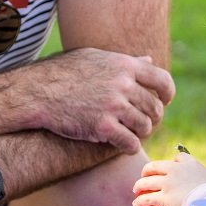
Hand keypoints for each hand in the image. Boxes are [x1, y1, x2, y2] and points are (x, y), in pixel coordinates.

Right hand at [23, 49, 174, 153]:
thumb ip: (124, 61)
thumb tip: (148, 60)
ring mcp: (114, 106)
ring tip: (132, 133)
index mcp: (124, 65)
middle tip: (143, 122)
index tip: (165, 101)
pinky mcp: (103, 127)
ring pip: (145, 126)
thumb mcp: (95, 58)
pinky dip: (130, 147)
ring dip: (141, 132)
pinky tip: (124, 145)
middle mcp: (123, 84)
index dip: (168, 93)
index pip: (162, 79)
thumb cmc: (64, 72)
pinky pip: (130, 143)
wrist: (37, 92)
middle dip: (152, 117)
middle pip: (154, 107)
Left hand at [133, 152, 205, 205]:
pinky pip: (147, 198)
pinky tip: (136, 204)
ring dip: (139, 185)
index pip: (178, 158)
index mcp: (190, 164)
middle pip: (155, 166)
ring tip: (136, 189)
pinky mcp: (164, 197)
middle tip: (144, 175)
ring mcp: (168, 183)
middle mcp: (176, 170)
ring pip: (147, 182)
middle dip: (147, 170)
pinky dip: (140, 201)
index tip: (172, 167)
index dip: (173, 162)